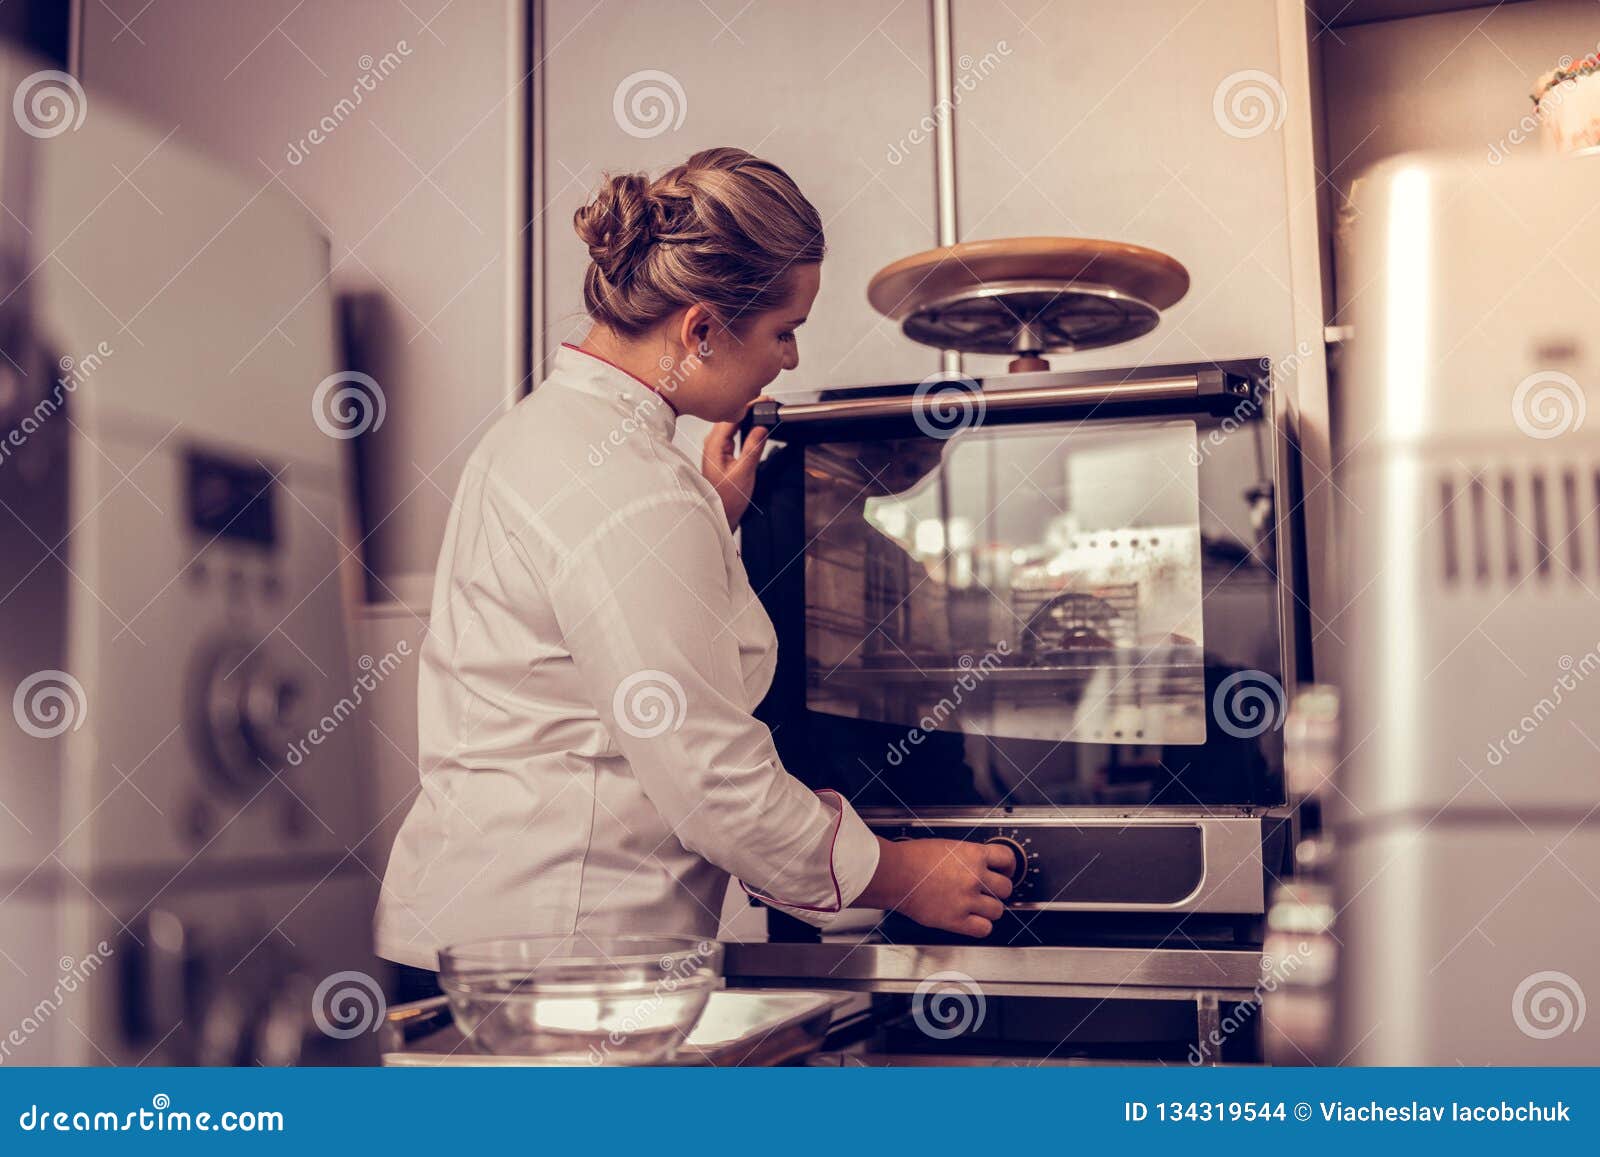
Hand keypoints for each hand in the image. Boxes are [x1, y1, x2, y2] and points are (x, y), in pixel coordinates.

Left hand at [700, 400, 770, 529]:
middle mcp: (712, 443)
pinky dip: (743, 425)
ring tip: (762, 408)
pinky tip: (752, 423)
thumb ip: (753, 448)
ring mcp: (716, 447)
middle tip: (766, 401)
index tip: (763, 400)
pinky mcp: (721, 451)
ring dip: (746, 415)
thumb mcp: (745, 472)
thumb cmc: (727, 499)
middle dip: (748, 407)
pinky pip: (732, 432)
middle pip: (730, 416)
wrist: (720, 514)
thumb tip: (761, 428)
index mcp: (714, 445)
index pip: (731, 415)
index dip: (748, 405)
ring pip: (731, 423)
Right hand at [855, 837, 1014, 937]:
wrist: (894, 873)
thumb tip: (975, 862)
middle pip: (1005, 888)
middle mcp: (974, 876)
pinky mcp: (956, 919)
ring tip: (978, 907)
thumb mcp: (946, 846)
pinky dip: (981, 927)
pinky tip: (972, 921)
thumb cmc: (911, 858)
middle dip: (999, 891)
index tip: (1006, 870)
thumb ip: (965, 855)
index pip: (1007, 858)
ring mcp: (967, 899)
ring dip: (990, 910)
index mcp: (973, 854)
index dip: (1009, 866)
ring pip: (997, 910)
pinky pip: (983, 929)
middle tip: (990, 892)